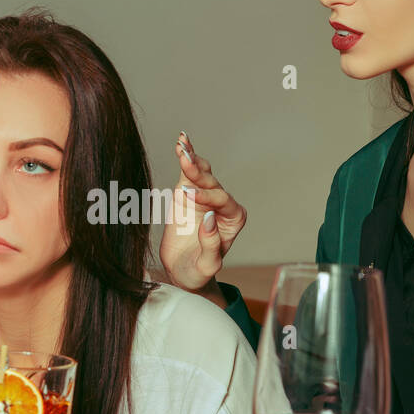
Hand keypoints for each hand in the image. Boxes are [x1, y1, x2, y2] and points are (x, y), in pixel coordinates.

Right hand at [159, 132, 246, 292]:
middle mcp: (223, 204)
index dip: (206, 196)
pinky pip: (188, 172)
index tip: (187, 195)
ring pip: (202, 173)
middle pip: (212, 183)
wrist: (182, 271)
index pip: (222, 202)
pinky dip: (185, 156)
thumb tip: (209, 219)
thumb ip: (211, 245)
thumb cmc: (197, 271)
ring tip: (182, 145)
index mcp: (233, 220)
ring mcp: (206, 195)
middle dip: (198, 172)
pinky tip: (181, 142)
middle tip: (184, 159)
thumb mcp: (206, 266)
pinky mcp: (188, 191)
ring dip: (192, 158)